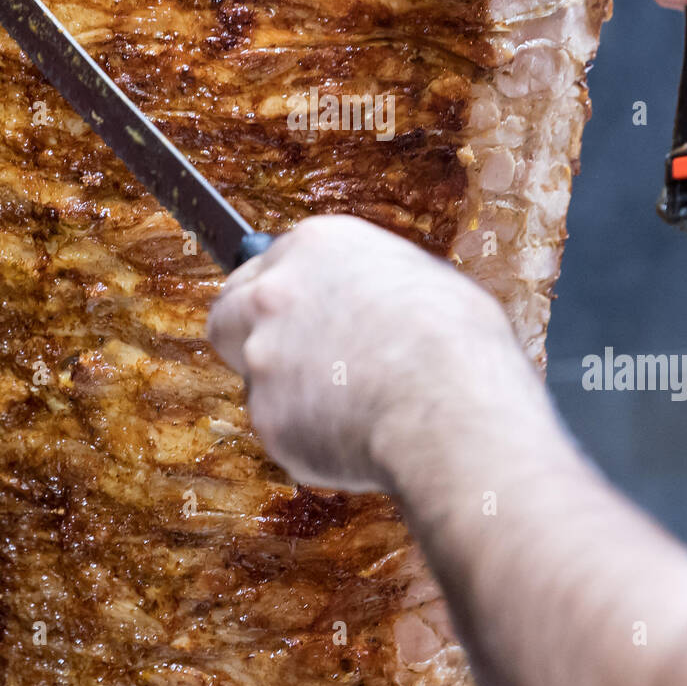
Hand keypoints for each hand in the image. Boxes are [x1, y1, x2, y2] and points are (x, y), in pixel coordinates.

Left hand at [207, 214, 521, 491]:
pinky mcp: (267, 416)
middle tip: (291, 364)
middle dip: (248, 338)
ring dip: (287, 395)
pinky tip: (358, 437)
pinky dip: (309, 439)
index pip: (262, 265)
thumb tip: (374, 300)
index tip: (293, 318)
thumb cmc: (459, 342)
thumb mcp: (425, 279)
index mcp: (317, 245)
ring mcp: (263, 355)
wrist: (452, 405)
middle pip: (228, 313)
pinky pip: (281, 431)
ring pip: (255, 381)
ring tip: (352, 408)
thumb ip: (373, 284)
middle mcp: (275, 292)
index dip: (280, 299)